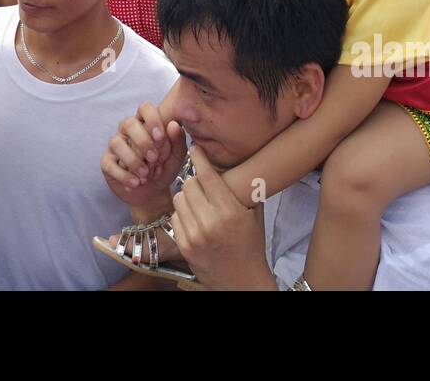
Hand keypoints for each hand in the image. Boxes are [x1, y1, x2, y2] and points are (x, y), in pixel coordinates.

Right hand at [100, 100, 187, 218]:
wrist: (153, 192)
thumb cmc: (164, 168)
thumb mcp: (176, 157)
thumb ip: (177, 141)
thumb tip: (173, 125)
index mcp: (145, 123)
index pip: (144, 108)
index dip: (152, 119)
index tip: (161, 138)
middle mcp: (128, 131)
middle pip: (128, 123)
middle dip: (142, 141)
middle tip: (154, 159)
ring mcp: (115, 145)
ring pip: (116, 142)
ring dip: (133, 160)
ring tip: (145, 175)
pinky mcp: (107, 162)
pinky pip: (109, 163)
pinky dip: (124, 175)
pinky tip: (136, 183)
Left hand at [170, 146, 275, 290]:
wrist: (242, 282)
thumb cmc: (251, 245)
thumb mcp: (255, 215)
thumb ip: (247, 190)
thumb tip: (241, 163)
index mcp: (230, 212)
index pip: (207, 176)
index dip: (199, 158)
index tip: (195, 148)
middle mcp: (210, 222)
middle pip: (189, 184)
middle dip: (195, 181)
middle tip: (202, 184)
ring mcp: (195, 235)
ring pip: (179, 199)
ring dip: (187, 197)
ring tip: (198, 202)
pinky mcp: (184, 246)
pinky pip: (174, 217)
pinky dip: (182, 214)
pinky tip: (194, 218)